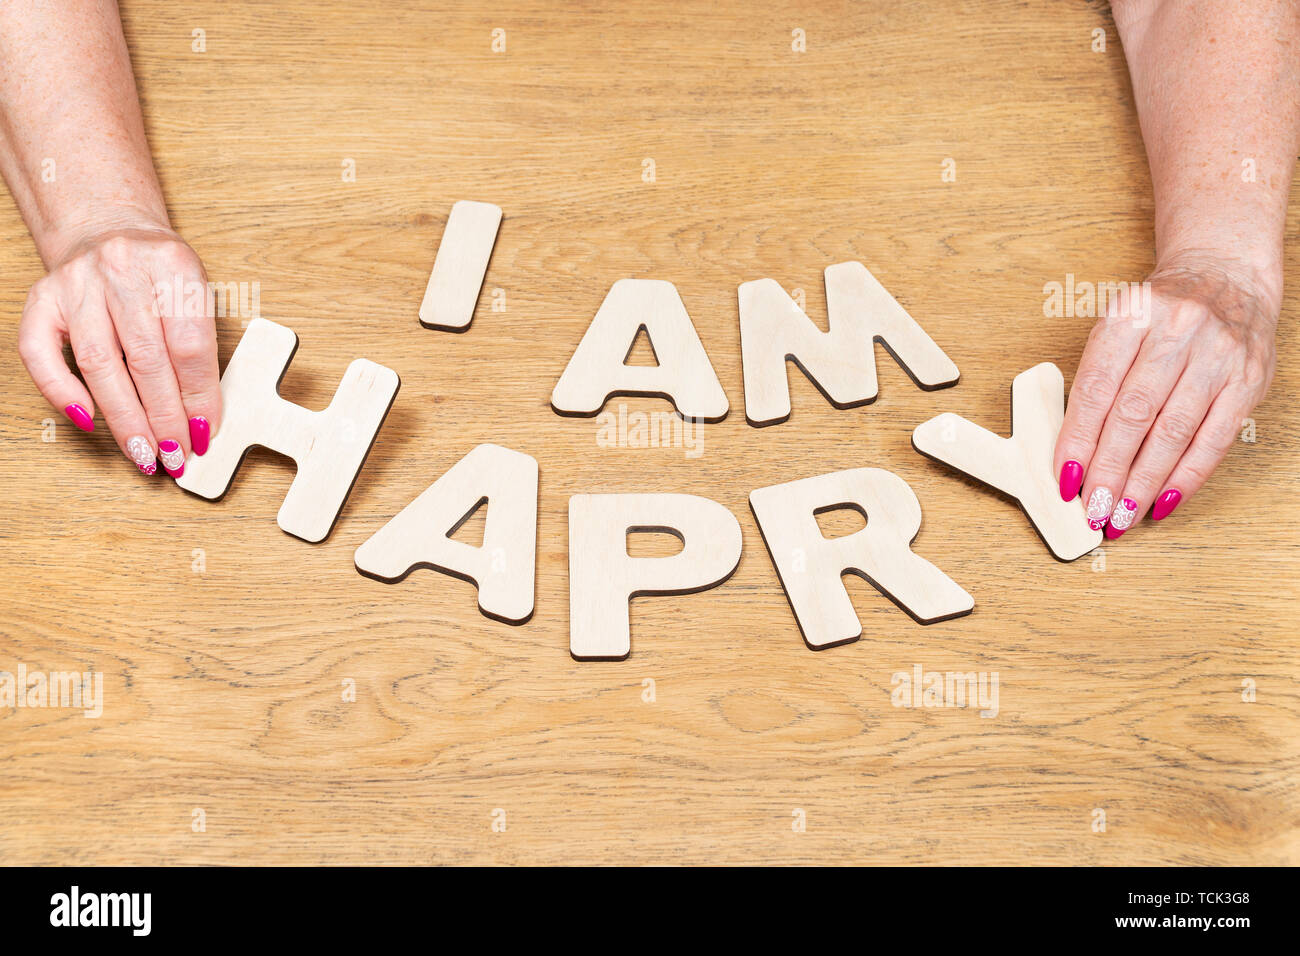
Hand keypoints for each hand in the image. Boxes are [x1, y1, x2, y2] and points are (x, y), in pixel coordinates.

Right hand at [17, 224, 220, 476]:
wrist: (110, 228)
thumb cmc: (160, 273)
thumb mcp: (196, 292)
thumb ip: (201, 344)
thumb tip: (203, 415)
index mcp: (172, 264)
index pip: (189, 345)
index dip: (199, 396)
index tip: (206, 432)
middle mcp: (120, 269)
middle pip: (146, 360)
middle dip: (164, 418)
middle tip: (176, 454)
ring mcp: (76, 283)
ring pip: (100, 364)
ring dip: (124, 419)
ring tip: (144, 453)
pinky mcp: (42, 298)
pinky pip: (40, 354)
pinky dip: (62, 391)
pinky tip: (87, 420)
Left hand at [1054, 258, 1277, 537]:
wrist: (1224, 276)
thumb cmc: (1159, 313)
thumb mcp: (1116, 327)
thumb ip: (1096, 379)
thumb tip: (1073, 452)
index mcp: (1130, 315)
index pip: (1096, 389)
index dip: (1078, 440)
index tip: (1064, 479)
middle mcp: (1176, 331)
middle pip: (1133, 414)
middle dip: (1109, 470)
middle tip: (1092, 509)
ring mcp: (1217, 354)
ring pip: (1173, 432)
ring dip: (1143, 482)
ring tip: (1121, 515)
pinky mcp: (1249, 379)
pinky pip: (1214, 439)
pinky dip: (1186, 476)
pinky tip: (1164, 501)